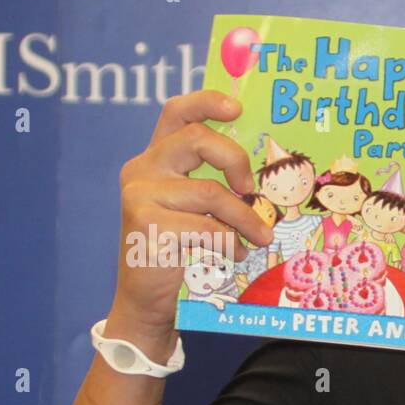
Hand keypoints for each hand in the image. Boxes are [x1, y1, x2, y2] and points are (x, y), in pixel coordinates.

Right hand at [113, 91, 270, 331]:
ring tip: (260, 238)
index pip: (177, 114)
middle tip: (252, 188)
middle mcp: (142, 171)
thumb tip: (263, 180)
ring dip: (245, 218)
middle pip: (196, 140)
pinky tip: (234, 256)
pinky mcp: (147, 227)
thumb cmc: (181, 253)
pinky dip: (230, 243)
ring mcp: (141, 198)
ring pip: (211, 193)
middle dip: (235, 160)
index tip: (237, 108)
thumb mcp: (197, 211)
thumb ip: (215, 186)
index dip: (207, 102)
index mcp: (155, 160)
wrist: (148, 302)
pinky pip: (207, 228)